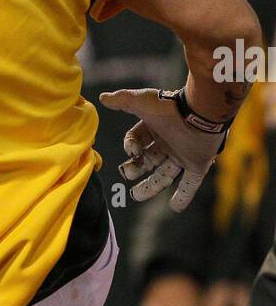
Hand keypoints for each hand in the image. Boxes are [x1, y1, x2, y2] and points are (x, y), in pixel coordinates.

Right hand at [99, 86, 228, 211]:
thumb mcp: (142, 102)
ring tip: (137, 196)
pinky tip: (175, 208)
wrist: (202, 113)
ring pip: (164, 176)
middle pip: (147, 162)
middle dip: (135, 170)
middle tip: (126, 176)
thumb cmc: (170, 107)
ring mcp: (183, 155)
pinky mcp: (198, 165)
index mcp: (154, 130)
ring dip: (151, 187)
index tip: (133, 151)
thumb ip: (123, 100)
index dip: (131, 147)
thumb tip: (103, 97)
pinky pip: (190, 184)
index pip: (136, 143)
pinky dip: (183, 196)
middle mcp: (167, 144)